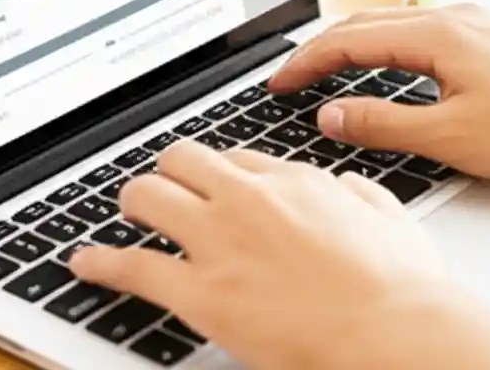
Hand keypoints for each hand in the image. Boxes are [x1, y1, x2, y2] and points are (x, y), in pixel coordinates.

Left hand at [70, 141, 489, 369]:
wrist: (395, 331)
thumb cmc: (403, 288)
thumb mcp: (391, 219)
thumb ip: (361, 196)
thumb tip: (347, 186)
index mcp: (294, 181)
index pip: (237, 159)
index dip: (219, 173)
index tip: (211, 184)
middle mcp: (249, 200)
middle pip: (182, 161)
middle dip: (168, 173)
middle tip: (161, 189)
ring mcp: (220, 242)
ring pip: (149, 197)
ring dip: (132, 203)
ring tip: (125, 213)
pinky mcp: (201, 291)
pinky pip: (133, 267)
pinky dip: (101, 264)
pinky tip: (86, 264)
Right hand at [268, 5, 489, 182]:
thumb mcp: (451, 137)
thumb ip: (383, 125)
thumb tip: (331, 117)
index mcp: (435, 35)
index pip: (347, 41)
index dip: (305, 63)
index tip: (278, 85)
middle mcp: (450, 18)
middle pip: (363, 24)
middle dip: (319, 51)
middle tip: (290, 81)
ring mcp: (471, 23)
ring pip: (390, 27)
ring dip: (350, 46)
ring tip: (324, 74)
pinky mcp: (486, 37)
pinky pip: (416, 33)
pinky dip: (382, 48)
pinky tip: (382, 69)